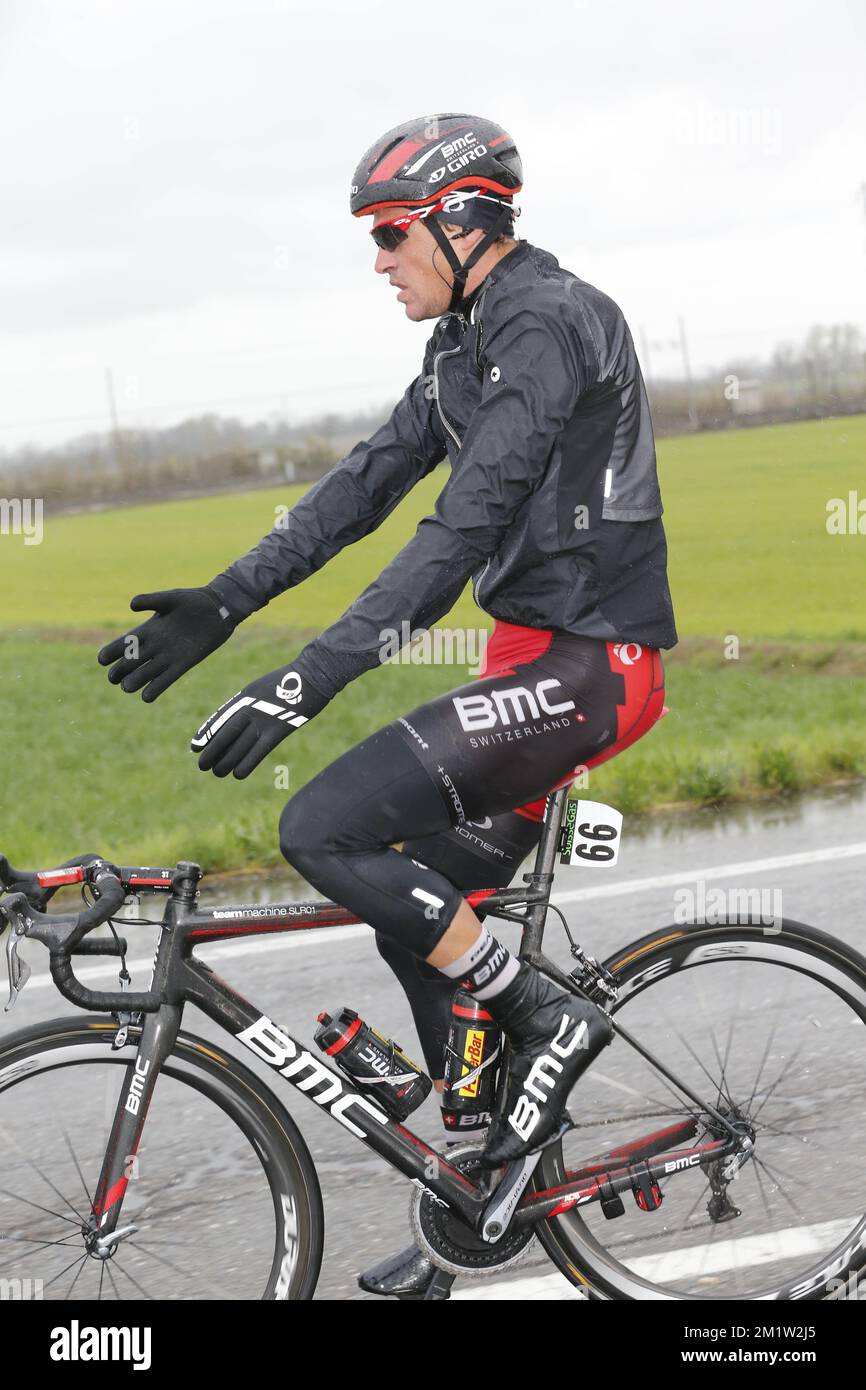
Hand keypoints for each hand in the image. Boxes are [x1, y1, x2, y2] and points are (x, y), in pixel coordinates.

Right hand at [98, 587, 236, 701]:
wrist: (218, 610)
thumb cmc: (193, 601)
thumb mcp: (170, 598)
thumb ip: (151, 600)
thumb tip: (131, 605)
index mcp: (148, 630)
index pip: (124, 644)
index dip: (111, 652)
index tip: (102, 660)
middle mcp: (155, 646)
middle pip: (131, 662)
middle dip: (120, 670)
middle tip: (113, 678)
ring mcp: (168, 656)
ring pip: (147, 673)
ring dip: (136, 681)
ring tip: (127, 688)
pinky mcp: (183, 664)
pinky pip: (166, 680)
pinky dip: (156, 688)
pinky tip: (146, 697)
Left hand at [191, 666, 328, 778]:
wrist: (313, 676)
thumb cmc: (289, 682)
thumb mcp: (262, 688)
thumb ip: (249, 704)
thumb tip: (238, 722)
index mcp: (244, 696)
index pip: (219, 718)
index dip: (206, 734)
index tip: (194, 747)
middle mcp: (250, 709)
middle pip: (225, 735)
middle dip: (211, 752)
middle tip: (202, 766)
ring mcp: (264, 720)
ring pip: (238, 747)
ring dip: (225, 762)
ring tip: (217, 772)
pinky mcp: (278, 731)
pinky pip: (257, 752)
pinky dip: (245, 765)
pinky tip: (238, 774)